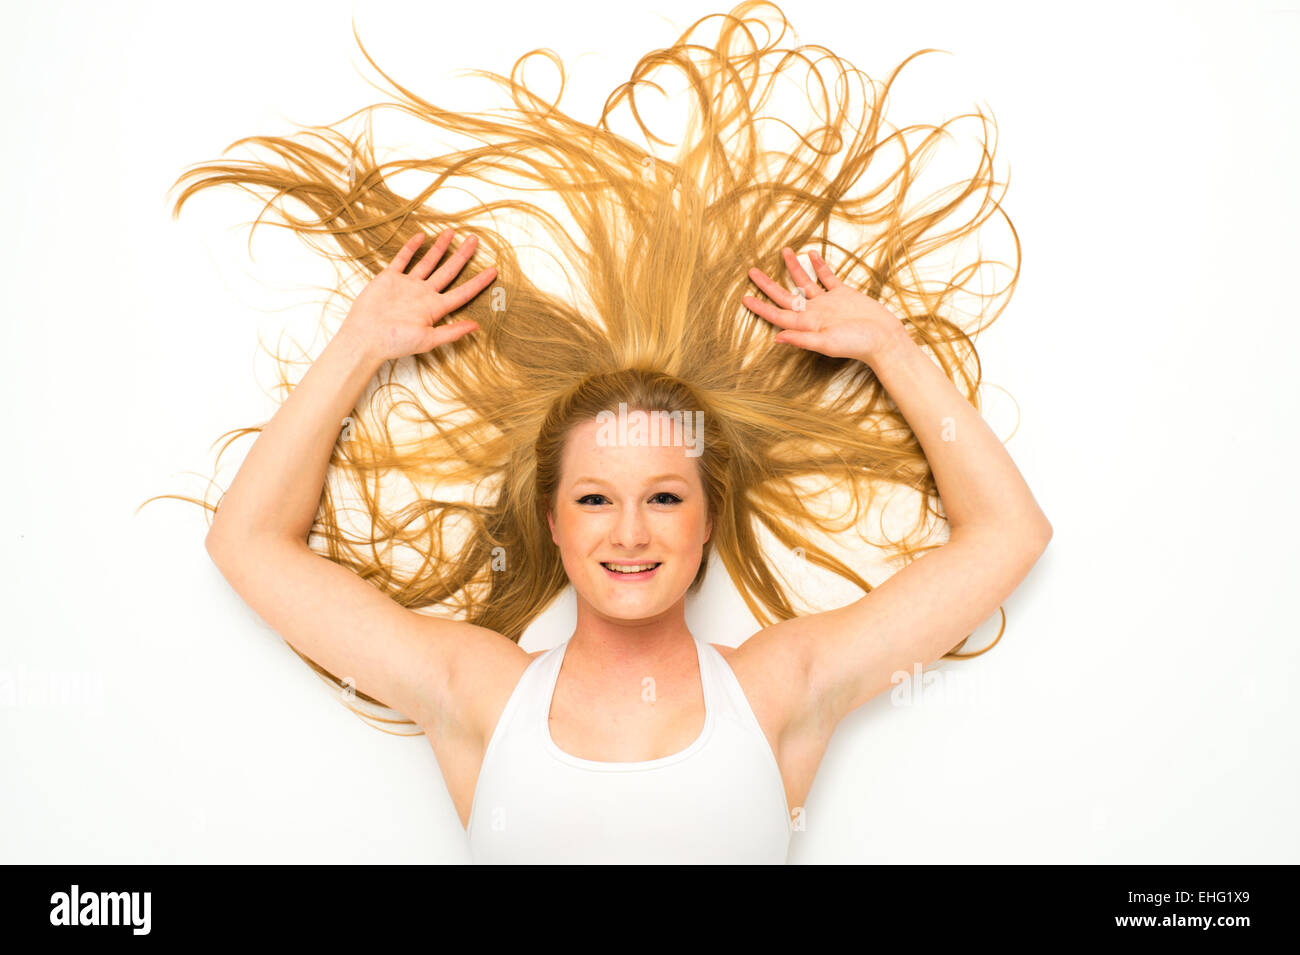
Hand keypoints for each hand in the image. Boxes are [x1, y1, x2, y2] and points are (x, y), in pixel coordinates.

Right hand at [340, 228, 496, 361]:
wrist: (365, 338)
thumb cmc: (395, 342)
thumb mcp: (427, 340)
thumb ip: (452, 332)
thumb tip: (477, 327)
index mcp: (435, 308)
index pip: (463, 293)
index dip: (479, 282)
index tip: (494, 270)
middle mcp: (424, 295)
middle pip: (448, 271)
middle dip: (462, 255)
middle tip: (475, 239)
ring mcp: (407, 285)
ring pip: (428, 262)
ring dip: (439, 248)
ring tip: (451, 233)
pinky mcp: (389, 278)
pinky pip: (402, 260)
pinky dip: (411, 248)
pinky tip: (421, 236)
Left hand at [742, 247, 904, 364]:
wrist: (885, 339)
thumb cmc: (858, 344)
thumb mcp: (827, 343)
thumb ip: (802, 339)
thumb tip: (776, 338)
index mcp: (807, 325)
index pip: (778, 314)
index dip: (761, 306)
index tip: (744, 297)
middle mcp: (814, 313)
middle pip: (785, 296)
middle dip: (768, 284)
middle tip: (751, 271)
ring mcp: (828, 303)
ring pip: (805, 282)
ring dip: (794, 268)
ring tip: (784, 251)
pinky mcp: (843, 294)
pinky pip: (827, 277)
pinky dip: (819, 266)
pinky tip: (811, 254)